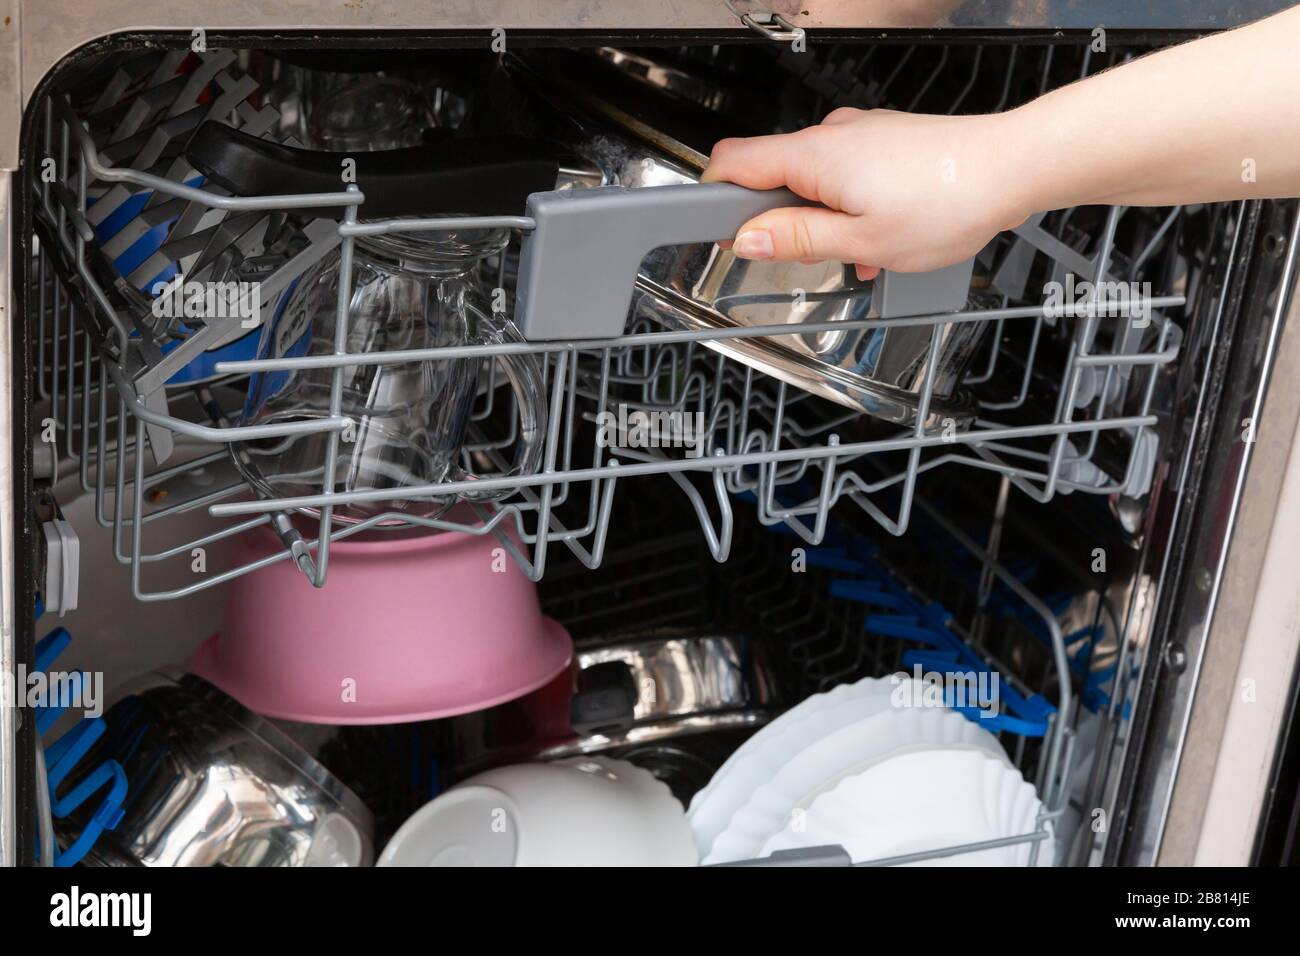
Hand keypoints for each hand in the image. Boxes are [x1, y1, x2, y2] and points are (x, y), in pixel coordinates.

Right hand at [701, 107, 1031, 279]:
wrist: (1012, 168)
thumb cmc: (947, 201)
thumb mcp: (862, 241)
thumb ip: (798, 240)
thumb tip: (748, 238)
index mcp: (813, 157)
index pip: (731, 163)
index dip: (714, 201)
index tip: (722, 234)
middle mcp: (831, 135)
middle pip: (771, 175)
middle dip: (779, 220)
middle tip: (808, 256)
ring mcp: (859, 134)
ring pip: (813, 180)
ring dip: (821, 220)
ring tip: (860, 251)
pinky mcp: (884, 140)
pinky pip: (845, 175)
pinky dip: (849, 207)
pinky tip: (880, 237)